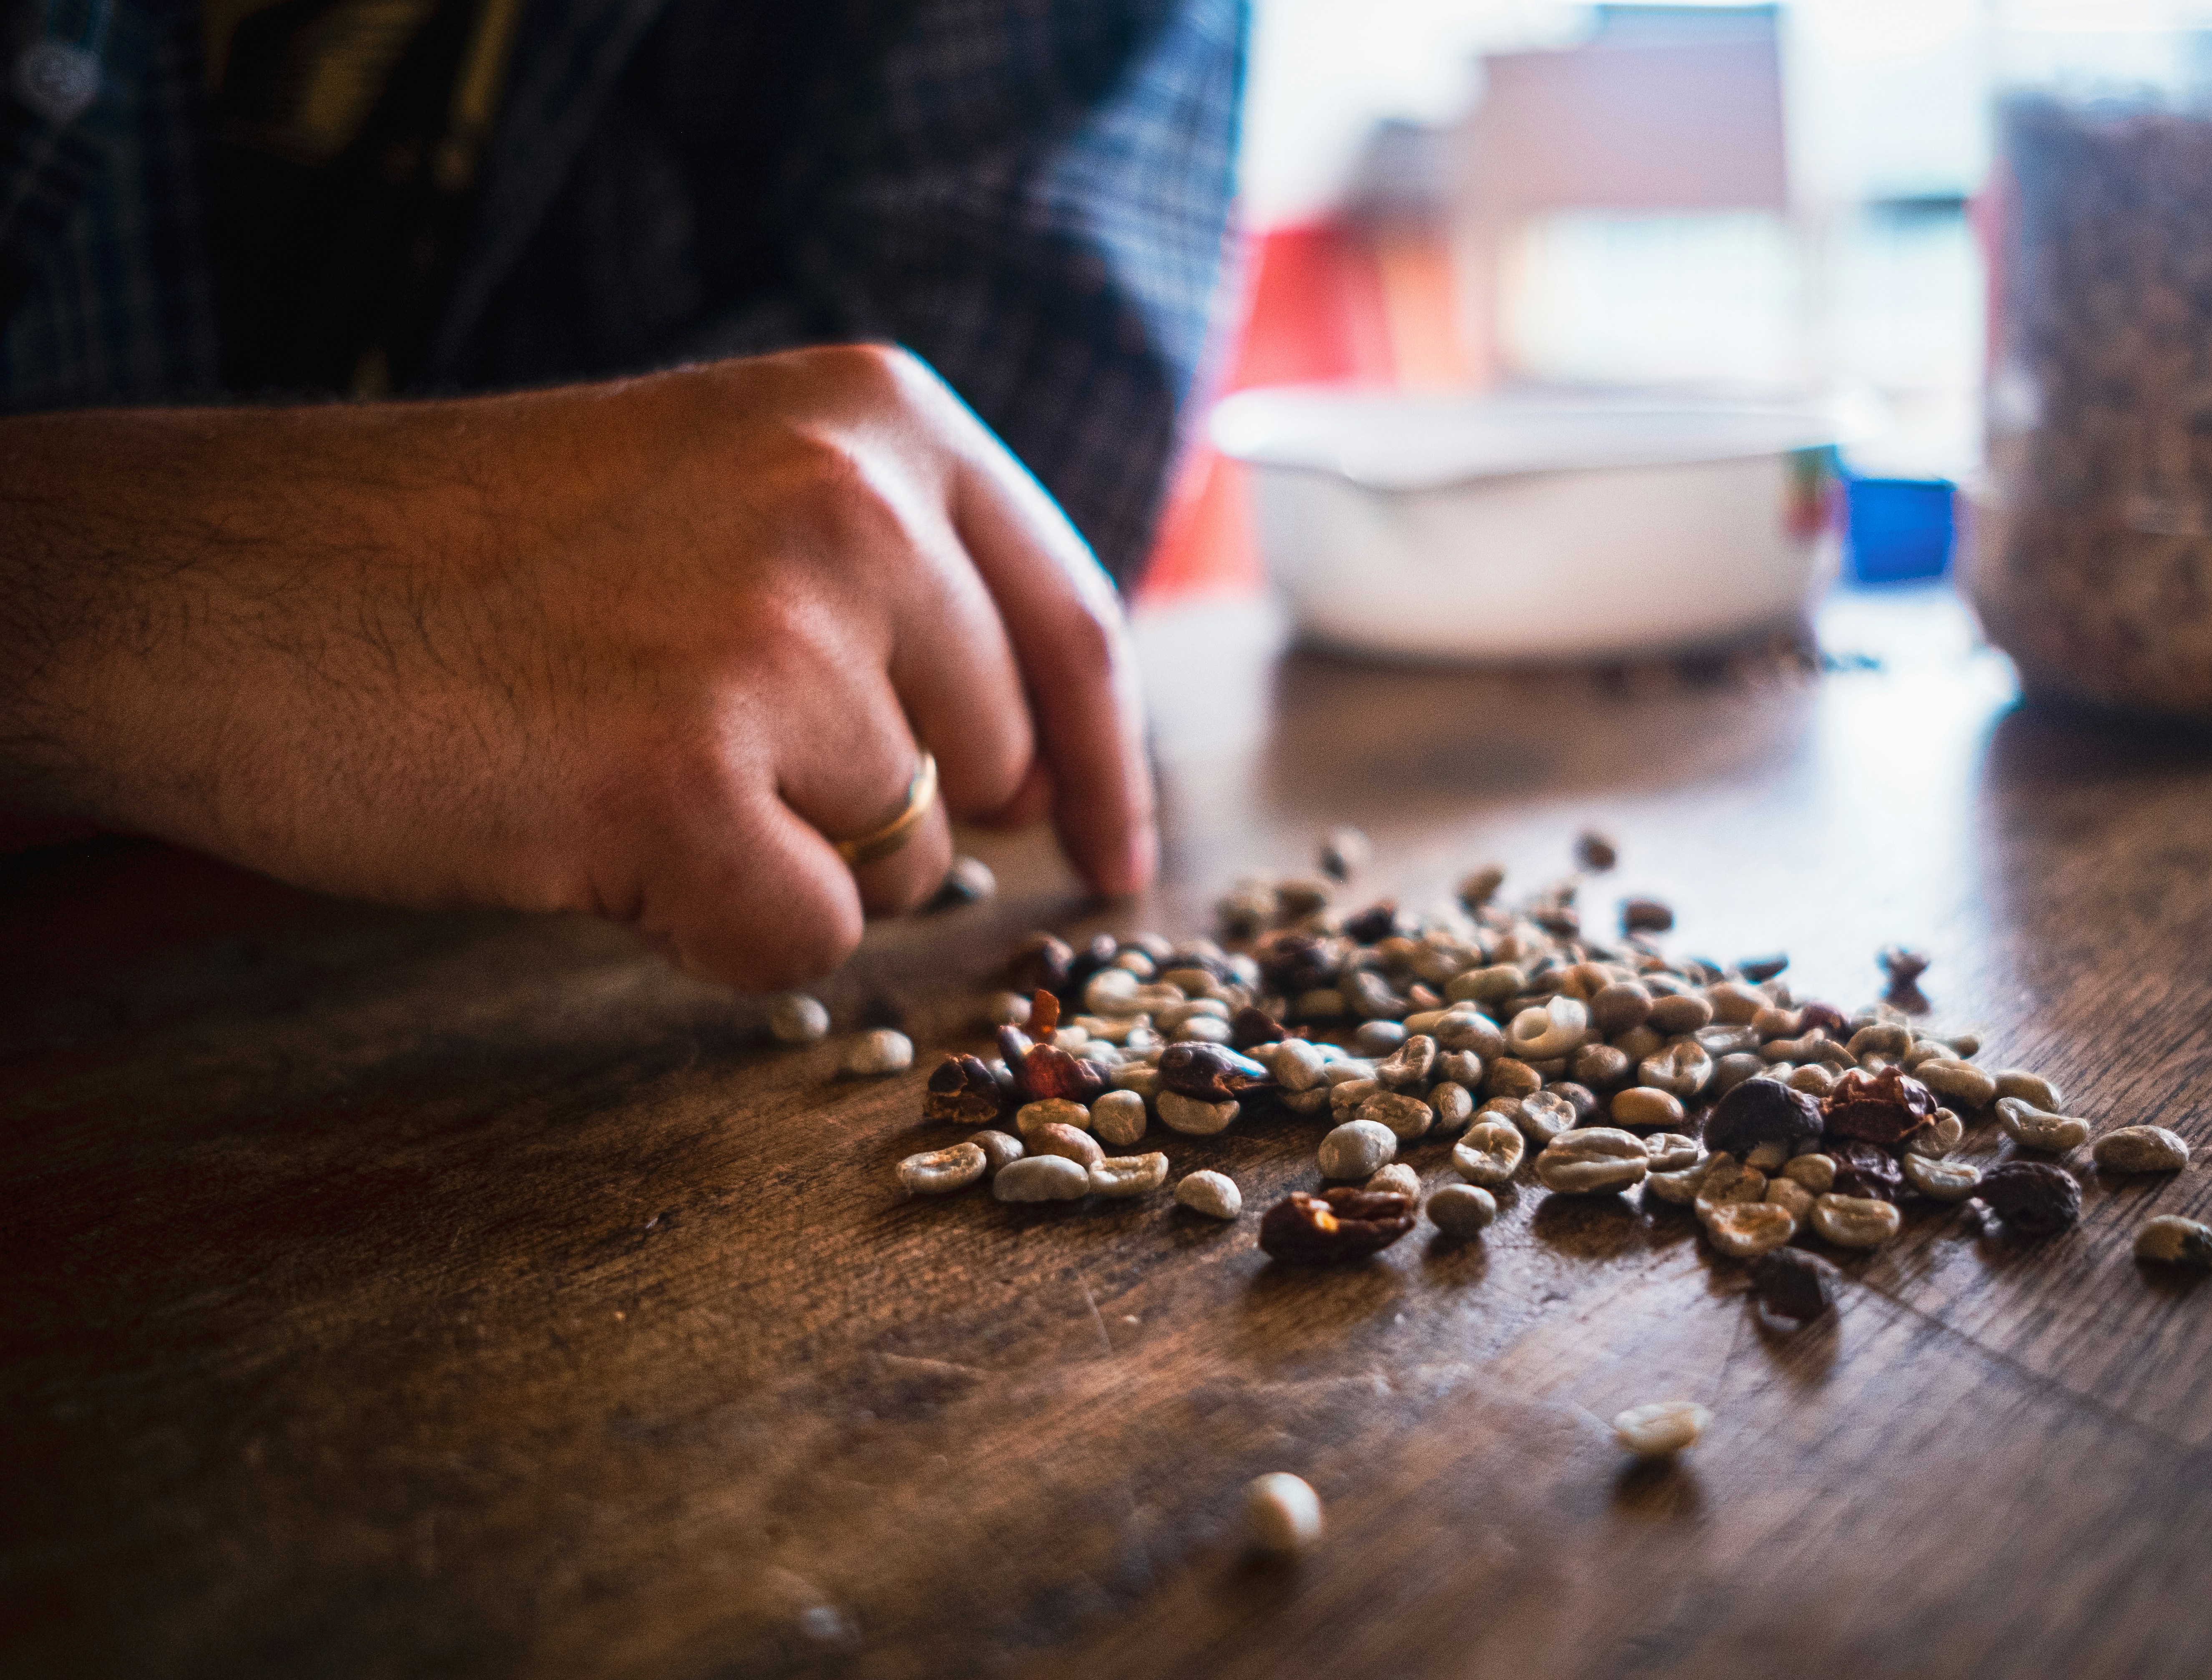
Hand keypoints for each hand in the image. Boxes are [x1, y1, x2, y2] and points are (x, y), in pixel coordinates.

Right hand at [0, 344, 1155, 987]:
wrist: (230, 582)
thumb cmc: (475, 561)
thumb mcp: (724, 494)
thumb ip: (897, 595)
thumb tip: (1040, 779)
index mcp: (881, 416)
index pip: (1070, 624)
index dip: (1101, 764)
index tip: (1111, 860)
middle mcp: (855, 501)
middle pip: (984, 765)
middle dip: (870, 806)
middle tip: (690, 745)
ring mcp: (775, 632)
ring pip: (899, 863)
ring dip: (775, 858)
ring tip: (613, 762)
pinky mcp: (687, 774)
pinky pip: (806, 941)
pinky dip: (713, 934)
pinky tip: (595, 843)